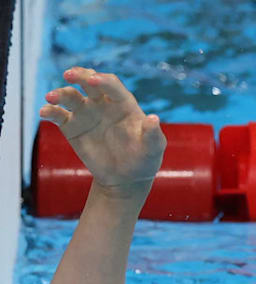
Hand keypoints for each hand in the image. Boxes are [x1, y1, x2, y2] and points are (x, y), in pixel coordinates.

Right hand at [39, 67, 165, 191]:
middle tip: (69, 75)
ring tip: (51, 98)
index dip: (103, 81)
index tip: (94, 80)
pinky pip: (58, 115)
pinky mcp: (71, 127)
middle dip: (80, 75)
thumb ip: (153, 134)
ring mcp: (86, 114)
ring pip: (70, 96)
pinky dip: (50, 111)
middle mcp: (103, 104)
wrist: (125, 178)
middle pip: (89, 82)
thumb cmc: (144, 160)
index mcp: (124, 104)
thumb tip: (154, 118)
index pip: (112, 86)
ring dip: (60, 94)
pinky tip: (44, 112)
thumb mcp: (153, 149)